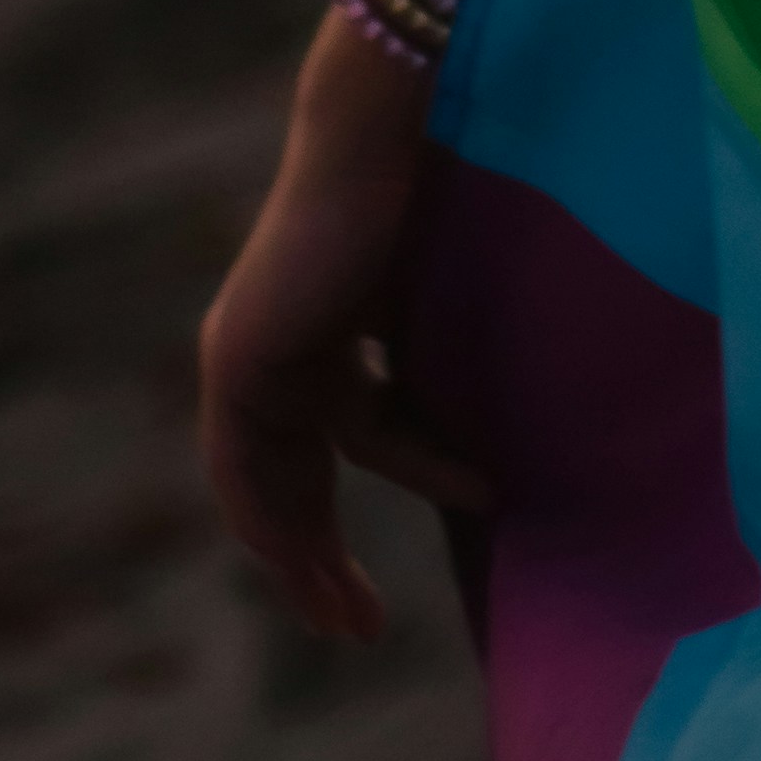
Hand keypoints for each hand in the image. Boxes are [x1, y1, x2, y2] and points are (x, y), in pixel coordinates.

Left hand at [201, 32, 490, 642]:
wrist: (395, 129)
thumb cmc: (447, 192)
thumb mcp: (450, 311)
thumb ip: (458, 374)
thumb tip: (525, 447)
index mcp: (328, 330)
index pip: (345, 443)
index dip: (379, 505)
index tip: (416, 568)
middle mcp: (279, 349)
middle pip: (296, 482)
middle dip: (327, 560)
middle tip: (363, 630)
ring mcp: (249, 354)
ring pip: (268, 489)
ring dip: (304, 562)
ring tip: (354, 623)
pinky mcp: (236, 358)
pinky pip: (246, 470)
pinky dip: (287, 520)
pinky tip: (326, 561)